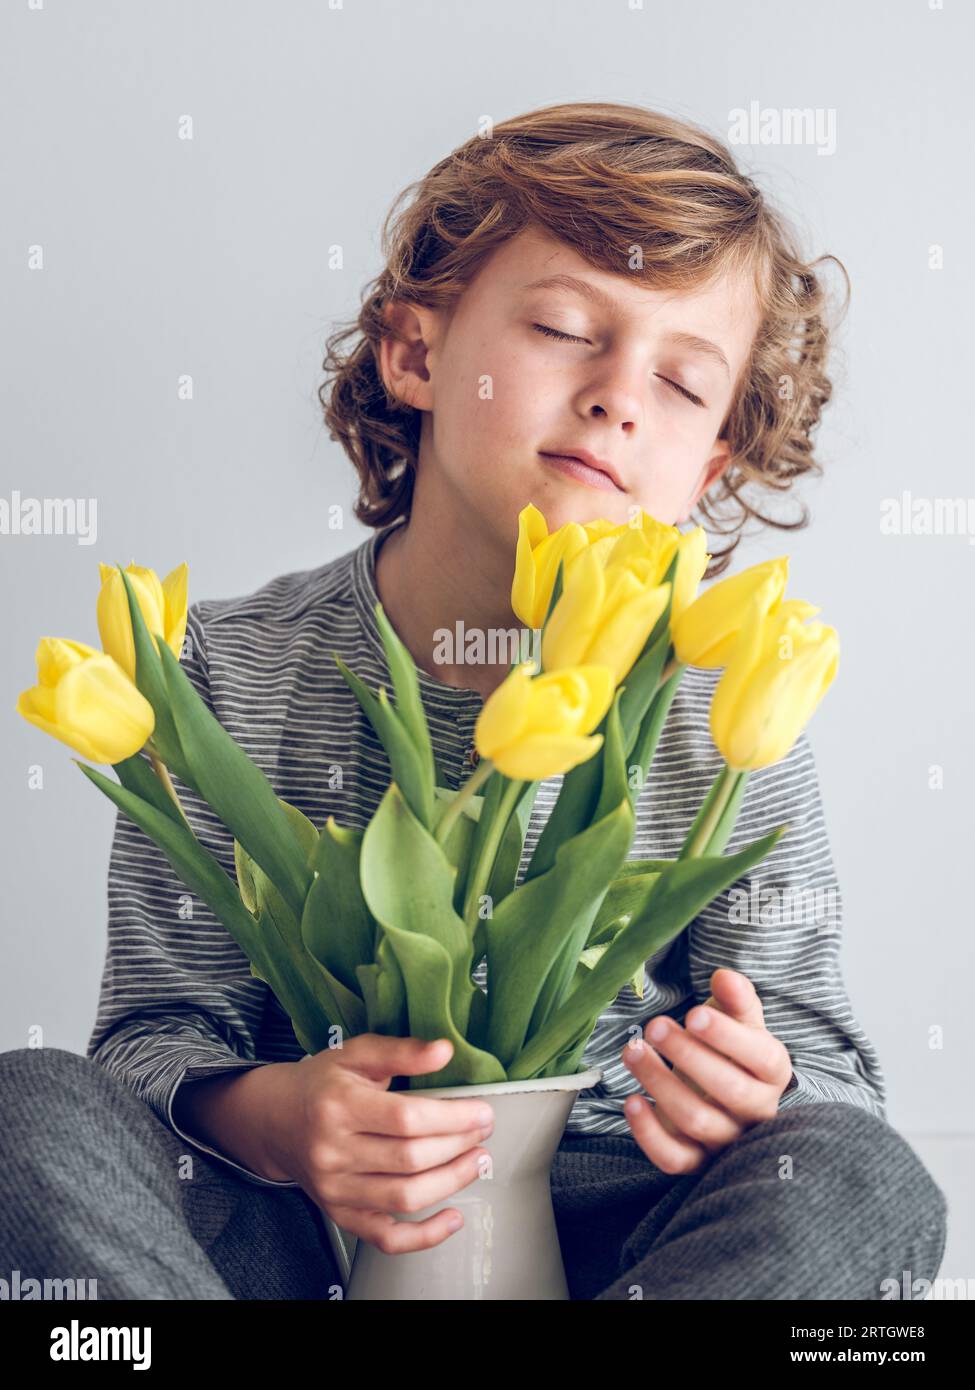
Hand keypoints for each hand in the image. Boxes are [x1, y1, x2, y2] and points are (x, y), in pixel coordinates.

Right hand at [265, 1034, 494, 1254]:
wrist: (275, 1120)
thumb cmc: (321, 1084)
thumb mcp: (355, 1053)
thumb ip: (401, 1051)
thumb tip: (444, 1050)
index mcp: (338, 1105)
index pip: (406, 1118)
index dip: (452, 1117)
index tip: (481, 1111)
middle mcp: (333, 1151)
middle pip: (410, 1158)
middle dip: (459, 1145)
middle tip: (483, 1131)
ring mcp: (336, 1188)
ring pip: (405, 1197)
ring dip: (452, 1182)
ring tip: (476, 1162)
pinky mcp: (340, 1214)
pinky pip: (387, 1237)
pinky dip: (425, 1236)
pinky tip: (452, 1218)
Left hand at [621, 967, 793, 1173]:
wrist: (712, 1090)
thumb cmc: (726, 1049)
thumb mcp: (736, 1020)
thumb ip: (736, 998)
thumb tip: (725, 976)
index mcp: (773, 1072)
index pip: (762, 1058)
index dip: (729, 1038)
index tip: (692, 1015)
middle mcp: (757, 1111)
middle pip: (730, 1090)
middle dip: (688, 1056)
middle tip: (654, 1026)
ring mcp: (727, 1141)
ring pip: (698, 1121)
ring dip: (660, 1084)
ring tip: (632, 1051)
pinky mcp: (696, 1163)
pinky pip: (675, 1159)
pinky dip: (649, 1134)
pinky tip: (631, 1100)